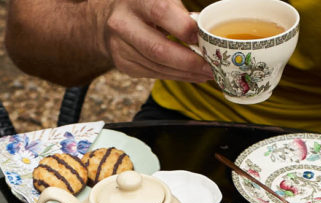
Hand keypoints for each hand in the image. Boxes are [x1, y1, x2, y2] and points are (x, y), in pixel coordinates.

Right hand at [96, 0, 212, 81]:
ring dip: (186, 73)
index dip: (185, 28)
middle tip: (211, 67)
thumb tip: (206, 34)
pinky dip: (176, 76)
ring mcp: (120, 47)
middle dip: (188, 62)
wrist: (109, 19)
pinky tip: (190, 75)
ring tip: (206, 73)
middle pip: (158, 49)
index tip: (204, 39)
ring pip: (157, 66)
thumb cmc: (145, 6)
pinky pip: (154, 74)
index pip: (161, 13)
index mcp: (137, 0)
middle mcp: (123, 24)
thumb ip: (180, 12)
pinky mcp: (124, 64)